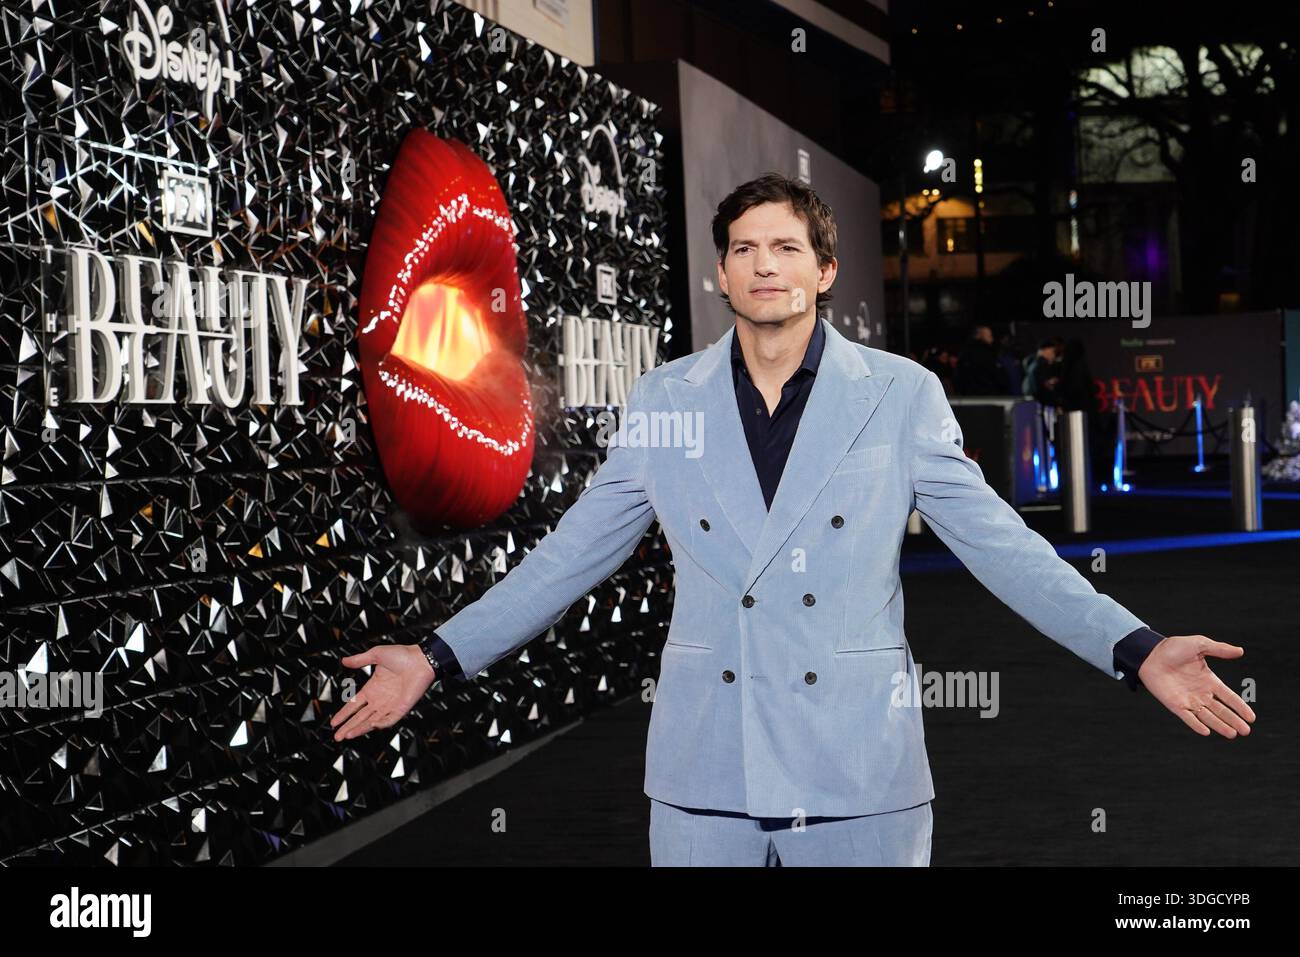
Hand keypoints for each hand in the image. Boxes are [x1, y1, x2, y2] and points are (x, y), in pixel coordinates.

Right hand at [331, 644, 436, 741]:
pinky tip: (371, 725)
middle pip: (360, 717)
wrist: (422, 658)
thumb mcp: (376, 654)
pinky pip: (390, 719)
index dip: (344, 714)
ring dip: (360, 728)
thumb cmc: (403, 655)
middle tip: (337, 736)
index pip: (354, 704)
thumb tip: (343, 661)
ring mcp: (390, 705)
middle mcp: (380, 699)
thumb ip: (360, 660)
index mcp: (372, 688)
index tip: (334, 722)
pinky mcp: (402, 708)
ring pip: (372, 721)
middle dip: (348, 727)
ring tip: (347, 735)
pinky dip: (381, 723)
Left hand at [1136, 635, 1255, 736]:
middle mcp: (1201, 693)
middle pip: (1221, 710)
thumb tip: (1241, 651)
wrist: (1149, 653)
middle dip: (1233, 720)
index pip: (1229, 697)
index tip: (1252, 718)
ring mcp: (1188, 700)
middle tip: (1246, 731)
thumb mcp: (1199, 645)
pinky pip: (1187, 717)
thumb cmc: (1173, 648)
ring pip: (1207, 716)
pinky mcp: (1175, 704)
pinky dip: (1196, 724)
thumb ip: (1219, 649)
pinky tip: (1206, 732)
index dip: (1240, 707)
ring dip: (1219, 725)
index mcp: (1209, 680)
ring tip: (1232, 734)